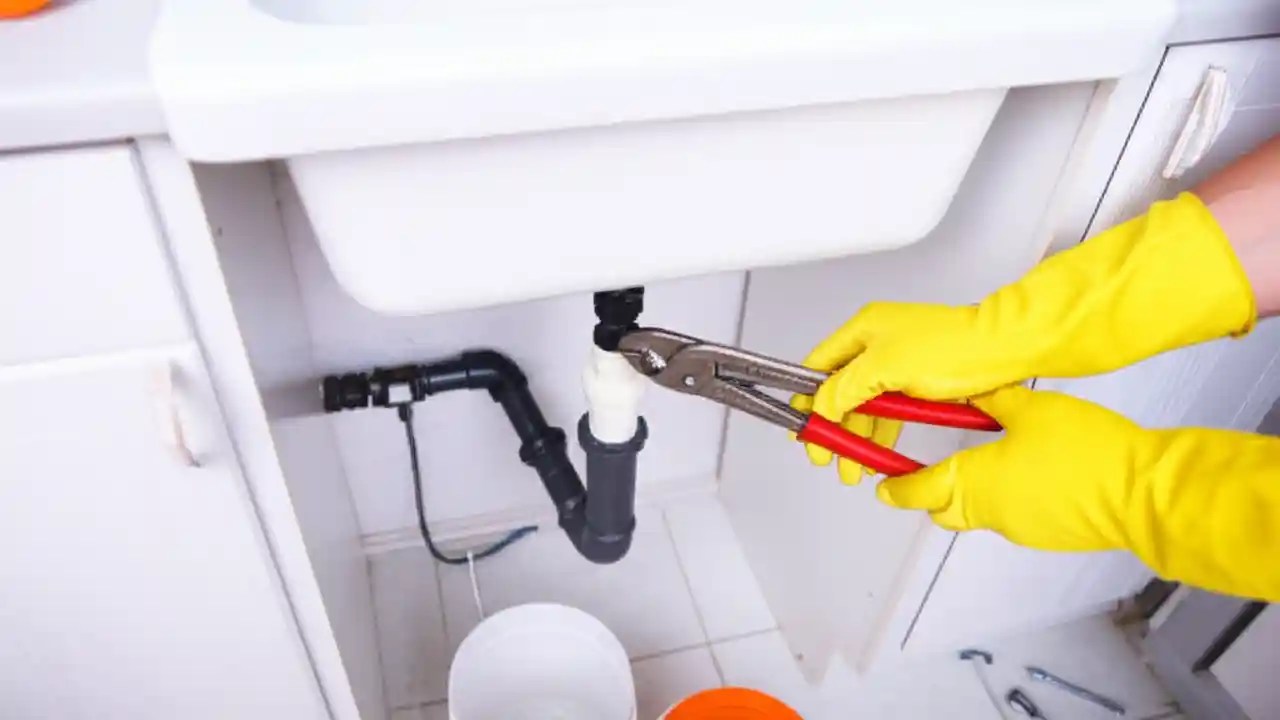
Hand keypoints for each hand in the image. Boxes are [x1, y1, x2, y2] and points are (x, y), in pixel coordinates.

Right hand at [796, 193, 1255, 483]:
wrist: (1004, 350)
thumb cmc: (954, 347)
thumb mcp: (885, 368)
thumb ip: (845, 388)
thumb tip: (820, 406)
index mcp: (863, 329)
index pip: (819, 367)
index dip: (806, 399)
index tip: (802, 430)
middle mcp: (878, 343)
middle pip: (840, 391)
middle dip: (833, 429)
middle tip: (828, 457)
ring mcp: (899, 363)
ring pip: (866, 406)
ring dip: (858, 437)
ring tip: (854, 468)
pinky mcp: (920, 383)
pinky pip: (890, 412)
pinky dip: (882, 433)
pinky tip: (879, 454)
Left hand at [877, 385, 1279, 602]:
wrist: (1140, 493)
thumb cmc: (1085, 450)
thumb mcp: (1030, 408)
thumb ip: (992, 399)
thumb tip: (969, 389)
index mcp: (974, 481)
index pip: (916, 489)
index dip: (896, 485)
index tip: (881, 482)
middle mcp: (989, 512)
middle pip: (940, 510)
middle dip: (928, 493)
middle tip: (923, 474)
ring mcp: (1018, 529)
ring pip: (976, 516)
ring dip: (969, 495)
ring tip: (983, 463)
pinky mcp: (1046, 536)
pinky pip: (1010, 520)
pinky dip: (1005, 501)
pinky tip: (1026, 475)